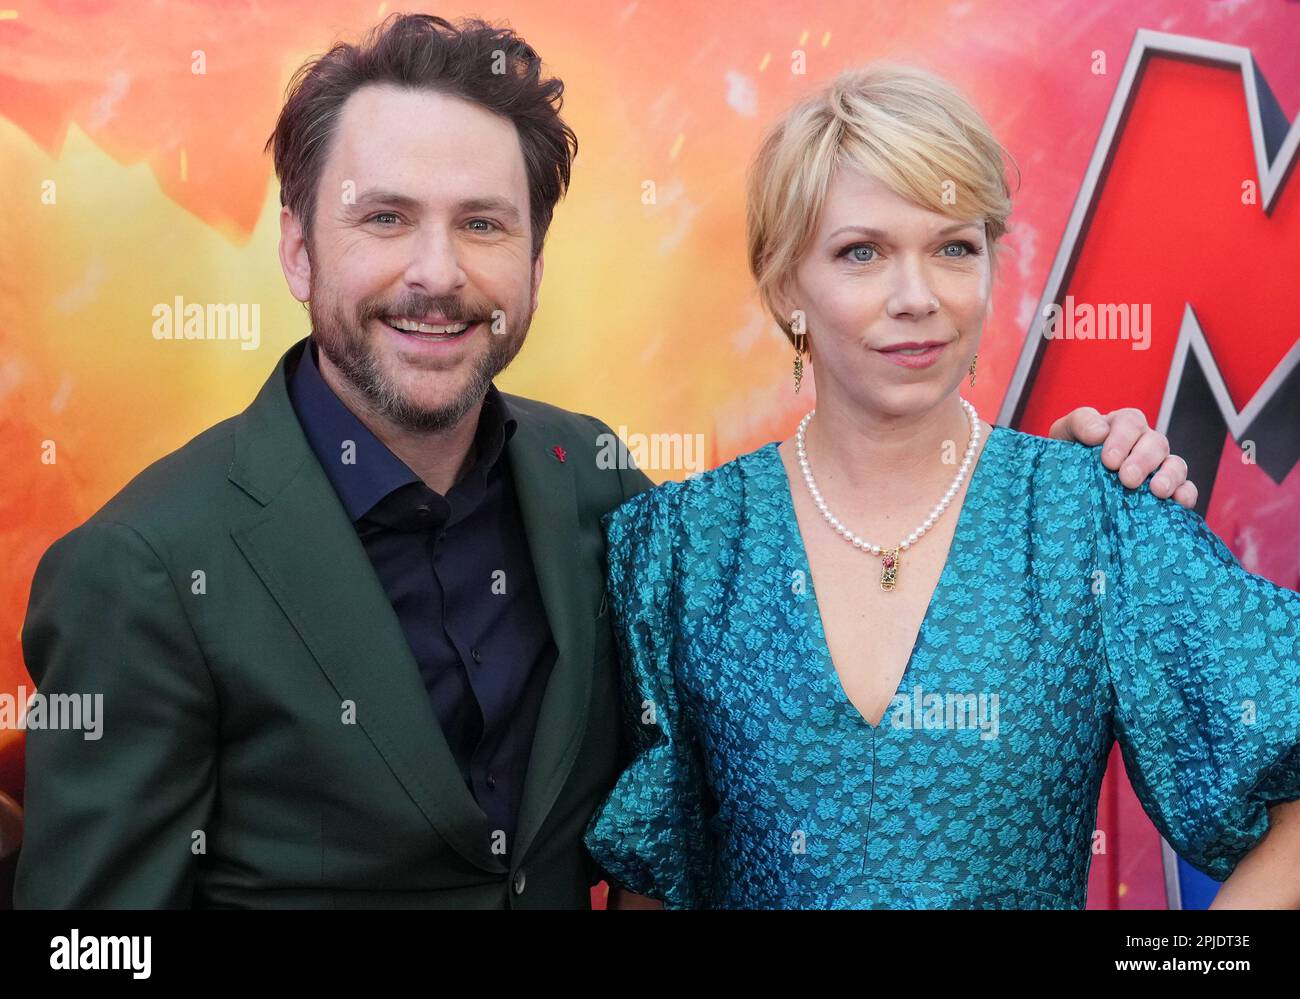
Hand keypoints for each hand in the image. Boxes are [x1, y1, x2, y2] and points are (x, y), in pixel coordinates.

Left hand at [1048, 407, 1197, 508]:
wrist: (1066, 485)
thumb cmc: (1068, 455)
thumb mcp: (1065, 432)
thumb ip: (1080, 423)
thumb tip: (1099, 432)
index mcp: (1122, 425)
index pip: (1130, 422)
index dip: (1122, 439)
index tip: (1109, 461)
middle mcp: (1144, 443)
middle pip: (1155, 443)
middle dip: (1143, 461)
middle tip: (1127, 479)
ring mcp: (1158, 467)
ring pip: (1175, 464)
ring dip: (1169, 476)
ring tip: (1157, 491)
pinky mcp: (1167, 491)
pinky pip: (1186, 488)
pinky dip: (1186, 493)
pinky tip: (1180, 502)